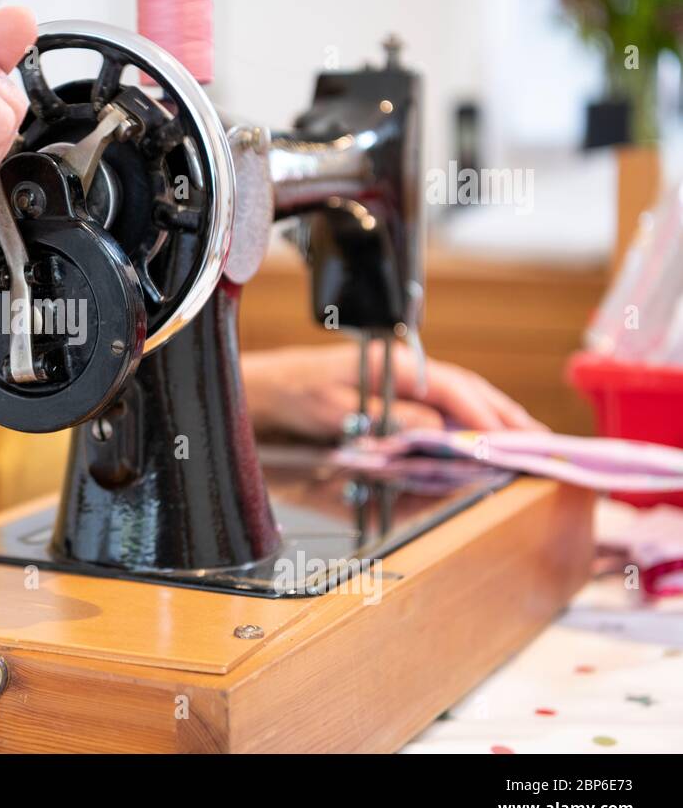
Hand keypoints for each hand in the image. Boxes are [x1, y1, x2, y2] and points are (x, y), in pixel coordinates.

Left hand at [240, 343, 546, 440]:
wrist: (269, 388)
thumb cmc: (296, 394)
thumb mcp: (335, 407)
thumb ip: (384, 416)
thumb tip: (432, 428)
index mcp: (393, 364)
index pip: (449, 387)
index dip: (479, 414)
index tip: (503, 440)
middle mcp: (406, 368)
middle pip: (467, 388)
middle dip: (503, 415)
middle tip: (539, 443)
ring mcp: (405, 380)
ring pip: (462, 395)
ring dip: (495, 416)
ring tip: (529, 440)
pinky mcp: (401, 395)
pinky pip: (446, 405)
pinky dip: (472, 419)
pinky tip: (489, 436)